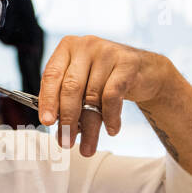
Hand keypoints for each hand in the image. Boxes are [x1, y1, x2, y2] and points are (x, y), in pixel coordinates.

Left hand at [37, 36, 170, 155]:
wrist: (145, 71)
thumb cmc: (107, 78)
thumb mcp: (83, 83)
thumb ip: (67, 99)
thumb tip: (57, 127)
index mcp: (67, 48)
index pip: (51, 75)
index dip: (48, 101)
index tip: (46, 122)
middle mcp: (85, 46)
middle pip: (71, 87)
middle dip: (68, 119)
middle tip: (66, 141)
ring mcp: (107, 52)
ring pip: (92, 96)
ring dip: (90, 127)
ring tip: (88, 146)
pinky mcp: (127, 63)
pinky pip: (112, 96)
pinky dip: (110, 117)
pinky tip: (111, 129)